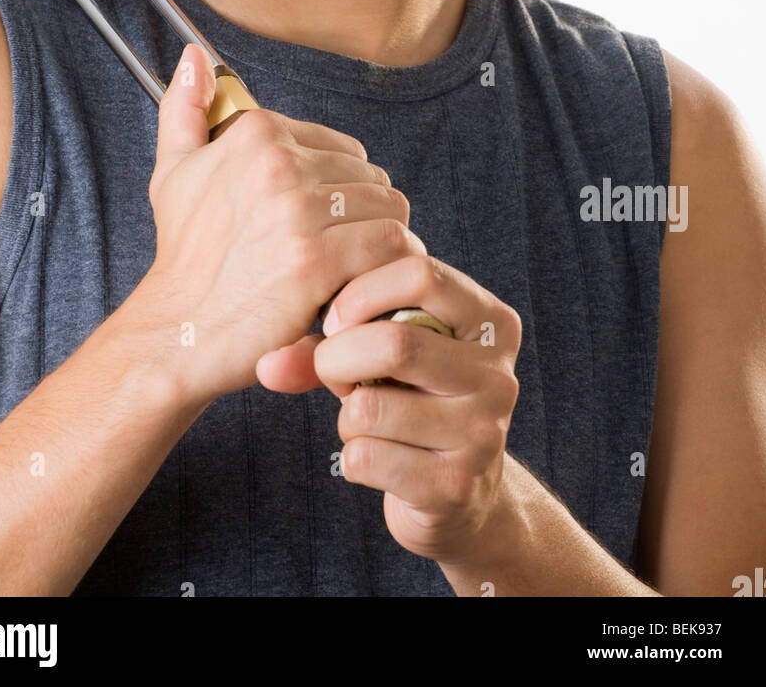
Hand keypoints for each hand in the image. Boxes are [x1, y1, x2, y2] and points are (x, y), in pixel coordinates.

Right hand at [137, 43, 425, 405]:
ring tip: (355, 267)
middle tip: (342, 249)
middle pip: (370, 176)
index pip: (342, 146)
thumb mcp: (174, 172)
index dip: (340, 187)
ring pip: (388, 207)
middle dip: (363, 214)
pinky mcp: (319, 260)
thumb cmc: (183, 257)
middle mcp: (280, 164)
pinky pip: (389, 244)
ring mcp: (300, 211)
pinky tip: (363, 283)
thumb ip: (187, 108)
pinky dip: (386, 267)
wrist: (178, 331)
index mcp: (255, 133)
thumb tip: (195, 56)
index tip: (322, 221)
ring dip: (380, 239)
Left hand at [311, 255, 521, 566]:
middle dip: (338, 358)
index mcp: (490, 321)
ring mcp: (483, 432)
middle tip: (329, 370)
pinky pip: (367, 457)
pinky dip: (352, 457)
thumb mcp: (387, 356)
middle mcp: (498, 373)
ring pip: (371, 406)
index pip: (421, 273)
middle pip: (395, 343)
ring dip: (346, 415)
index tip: (335, 320)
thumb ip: (330, 342)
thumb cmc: (412, 399)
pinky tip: (378, 459)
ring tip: (364, 418)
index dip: (361, 293)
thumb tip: (268, 364)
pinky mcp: (456, 485)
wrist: (456, 493)